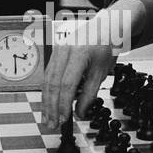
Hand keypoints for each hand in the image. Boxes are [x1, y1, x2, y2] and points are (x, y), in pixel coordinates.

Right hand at [40, 3, 140, 126]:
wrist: (105, 28)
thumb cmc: (105, 48)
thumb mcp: (102, 72)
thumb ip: (90, 94)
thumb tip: (79, 113)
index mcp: (80, 53)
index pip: (67, 84)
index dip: (63, 104)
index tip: (64, 119)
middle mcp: (65, 49)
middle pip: (53, 83)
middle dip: (51, 106)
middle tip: (52, 124)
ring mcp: (57, 50)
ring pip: (47, 80)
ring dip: (46, 102)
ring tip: (47, 119)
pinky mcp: (54, 53)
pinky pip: (48, 75)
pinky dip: (47, 92)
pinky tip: (47, 104)